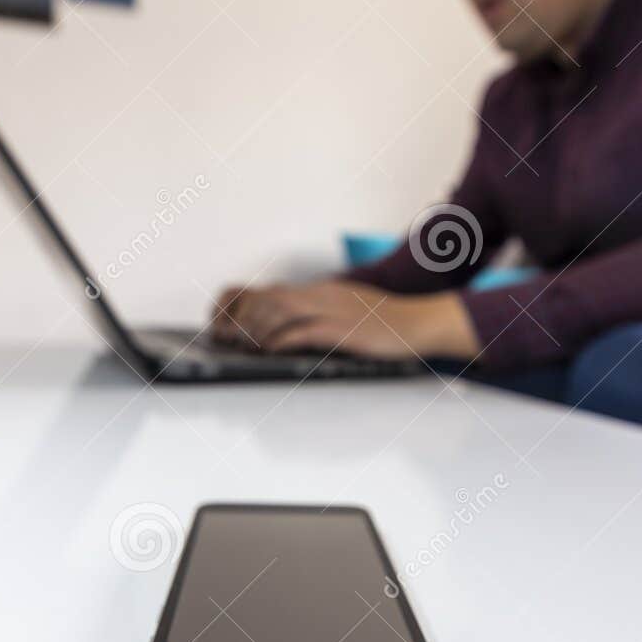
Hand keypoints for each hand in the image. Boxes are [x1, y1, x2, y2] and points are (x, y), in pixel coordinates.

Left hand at [211, 279, 479, 360]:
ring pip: (277, 311)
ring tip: (241, 346)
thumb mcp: (346, 310)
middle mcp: (319, 295)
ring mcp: (330, 310)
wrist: (419, 321)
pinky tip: (269, 351)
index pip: (266, 289)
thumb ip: (318, 315)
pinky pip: (302, 332)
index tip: (221, 322)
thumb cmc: (385, 322)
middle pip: (264, 298)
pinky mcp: (341, 330)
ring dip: (254, 330)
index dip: (237, 303)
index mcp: (318, 290)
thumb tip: (288, 331)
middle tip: (225, 339)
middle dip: (238, 319)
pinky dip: (280, 341)